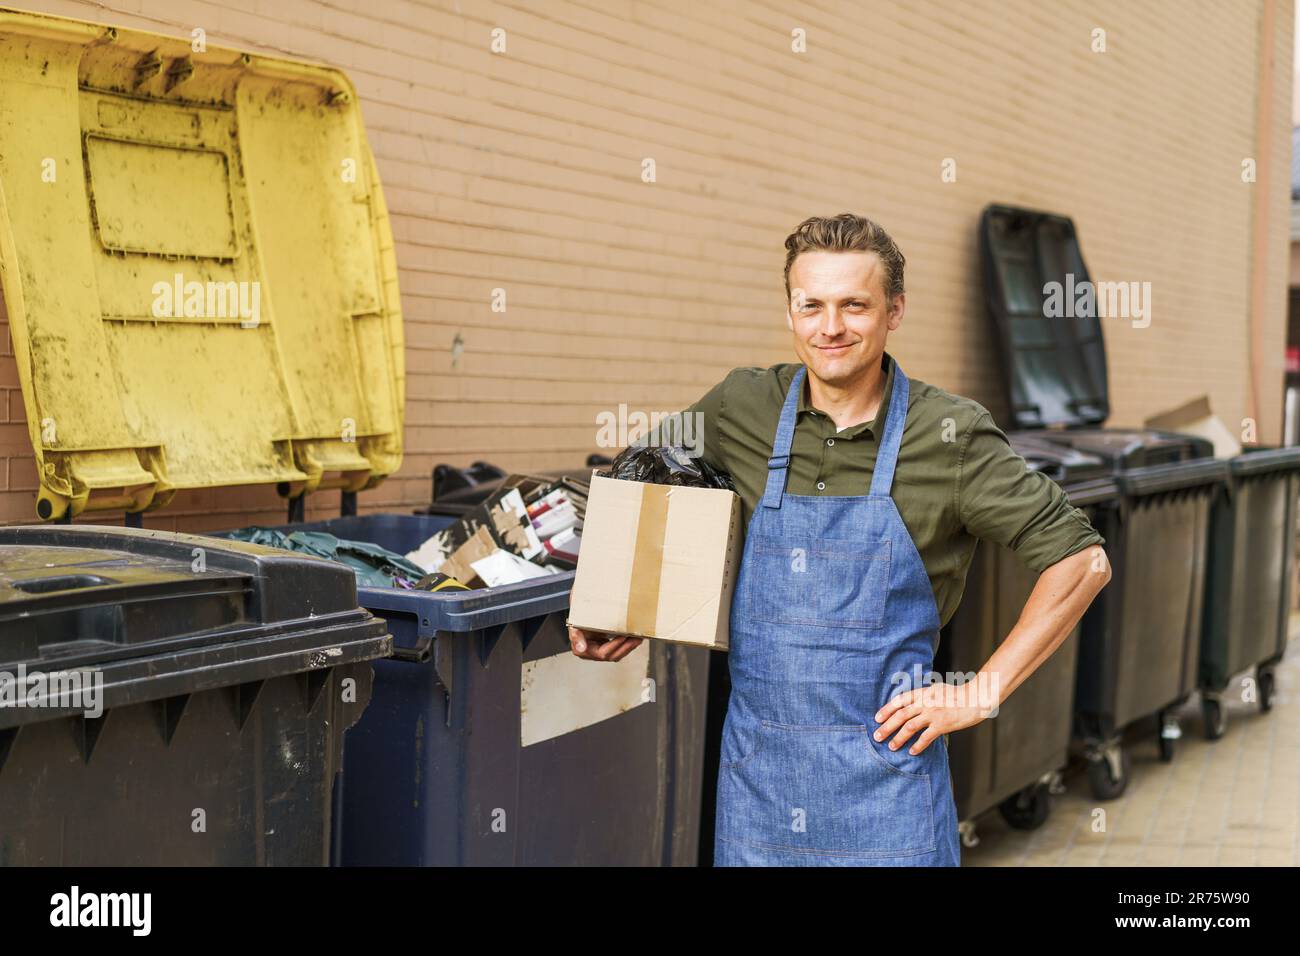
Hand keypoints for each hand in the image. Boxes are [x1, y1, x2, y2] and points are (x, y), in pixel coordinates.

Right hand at [567, 625, 642, 661]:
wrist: (578, 616)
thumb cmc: (576, 620)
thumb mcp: (573, 627)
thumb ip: (575, 637)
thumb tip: (581, 648)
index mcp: (582, 651)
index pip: (602, 653)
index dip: (614, 646)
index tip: (623, 637)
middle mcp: (591, 654)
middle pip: (613, 656)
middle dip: (626, 647)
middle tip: (635, 639)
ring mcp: (599, 652)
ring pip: (618, 654)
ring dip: (629, 647)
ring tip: (638, 638)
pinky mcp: (606, 648)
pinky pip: (619, 649)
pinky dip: (627, 644)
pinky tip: (635, 638)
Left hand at [872, 681, 993, 754]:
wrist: (976, 698)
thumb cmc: (957, 694)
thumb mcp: (937, 688)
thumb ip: (924, 694)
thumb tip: (911, 701)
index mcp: (923, 692)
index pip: (899, 700)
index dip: (886, 709)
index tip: (877, 718)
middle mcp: (925, 702)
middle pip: (900, 715)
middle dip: (887, 726)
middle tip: (877, 736)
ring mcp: (933, 714)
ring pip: (910, 727)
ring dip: (899, 738)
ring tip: (891, 746)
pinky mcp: (942, 725)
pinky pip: (926, 737)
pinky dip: (917, 745)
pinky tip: (911, 752)